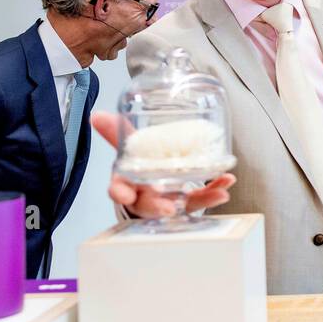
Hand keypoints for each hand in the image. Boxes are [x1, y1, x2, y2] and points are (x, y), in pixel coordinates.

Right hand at [91, 112, 236, 217]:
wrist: (156, 183)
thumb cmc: (141, 167)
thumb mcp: (129, 149)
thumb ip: (116, 133)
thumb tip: (95, 114)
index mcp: (129, 183)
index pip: (119, 190)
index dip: (120, 193)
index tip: (122, 194)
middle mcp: (148, 196)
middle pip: (149, 204)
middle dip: (158, 205)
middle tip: (169, 206)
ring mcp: (171, 201)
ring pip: (181, 205)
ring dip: (200, 200)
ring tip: (217, 195)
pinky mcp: (189, 203)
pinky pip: (203, 199)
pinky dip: (215, 192)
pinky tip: (227, 183)